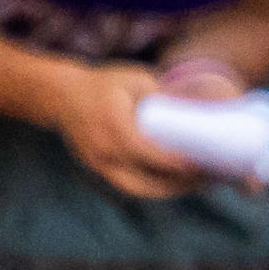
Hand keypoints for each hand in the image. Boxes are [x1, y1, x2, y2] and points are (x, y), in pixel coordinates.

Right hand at [51, 62, 202, 201]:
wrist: (62, 96)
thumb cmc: (104, 83)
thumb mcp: (136, 79)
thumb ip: (162, 96)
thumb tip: (194, 109)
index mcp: (114, 125)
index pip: (149, 153)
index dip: (175, 162)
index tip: (201, 164)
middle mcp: (105, 150)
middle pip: (146, 181)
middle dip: (178, 184)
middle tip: (206, 178)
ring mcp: (98, 164)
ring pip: (138, 189)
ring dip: (167, 190)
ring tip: (194, 183)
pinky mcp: (98, 170)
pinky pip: (129, 185)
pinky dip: (152, 186)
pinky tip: (172, 181)